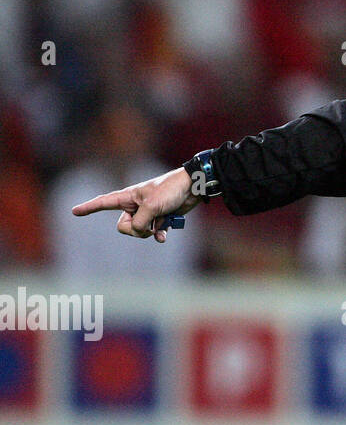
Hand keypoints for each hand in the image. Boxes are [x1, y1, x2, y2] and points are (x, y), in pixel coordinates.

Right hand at [71, 167, 201, 242]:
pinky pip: (152, 233)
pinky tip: (164, 236)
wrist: (193, 188)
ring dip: (149, 232)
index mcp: (128, 196)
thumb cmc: (171, 190)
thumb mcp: (152, 207)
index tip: (73, 211)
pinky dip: (158, 235)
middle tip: (149, 223)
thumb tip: (139, 232)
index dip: (89, 207)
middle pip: (123, 226)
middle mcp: (135, 204)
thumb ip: (140, 222)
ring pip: (138, 231)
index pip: (103, 202)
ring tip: (161, 223)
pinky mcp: (160, 218)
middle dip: (135, 230)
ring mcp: (147, 212)